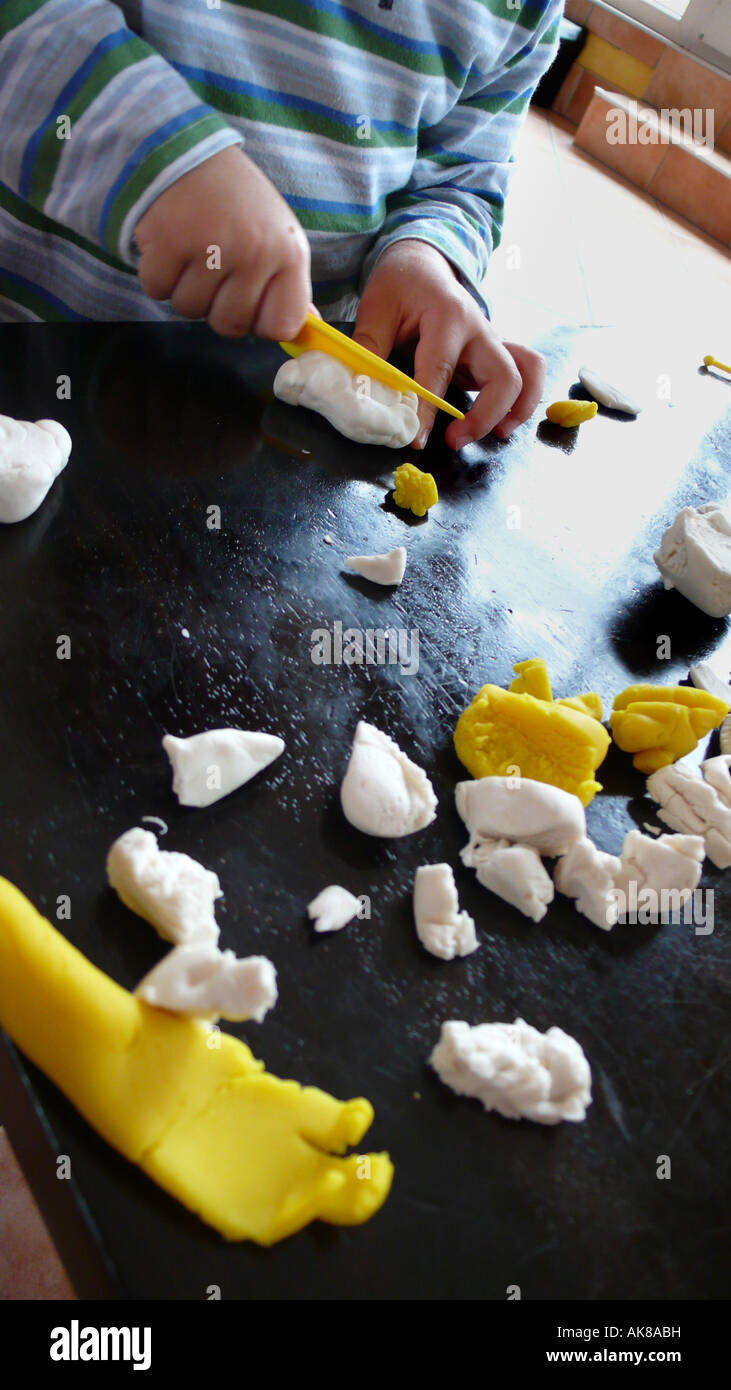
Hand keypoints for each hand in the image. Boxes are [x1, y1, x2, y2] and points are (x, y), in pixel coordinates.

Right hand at [135, 146, 312, 339]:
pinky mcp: (168, 242)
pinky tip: (170, 243)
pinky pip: (157, 290)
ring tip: (192, 248)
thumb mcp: (276, 235)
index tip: (250, 302)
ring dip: (183, 288)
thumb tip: (310, 327)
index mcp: (288, 253)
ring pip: (189, 310)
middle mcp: (254, 252)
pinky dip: (156, 274)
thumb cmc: (235, 202)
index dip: (260, 321)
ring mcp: (211, 248)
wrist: (186, 149)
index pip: (282, 326)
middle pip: (230, 325)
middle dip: (215, 306)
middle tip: (213, 266)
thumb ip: (288, 285)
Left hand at [353, 239, 544, 447]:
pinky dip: (523, 400)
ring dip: (517, 409)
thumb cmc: (400, 286)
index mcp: (448, 315)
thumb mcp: (376, 309)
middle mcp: (479, 329)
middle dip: (484, 415)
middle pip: (503, 375)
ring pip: (526, 374)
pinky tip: (503, 422)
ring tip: (495, 435)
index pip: (441, 369)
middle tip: (453, 440)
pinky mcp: (496, 353)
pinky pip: (527, 374)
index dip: (429, 408)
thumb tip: (361, 394)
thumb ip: (369, 350)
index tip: (416, 438)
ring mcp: (492, 341)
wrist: (423, 264)